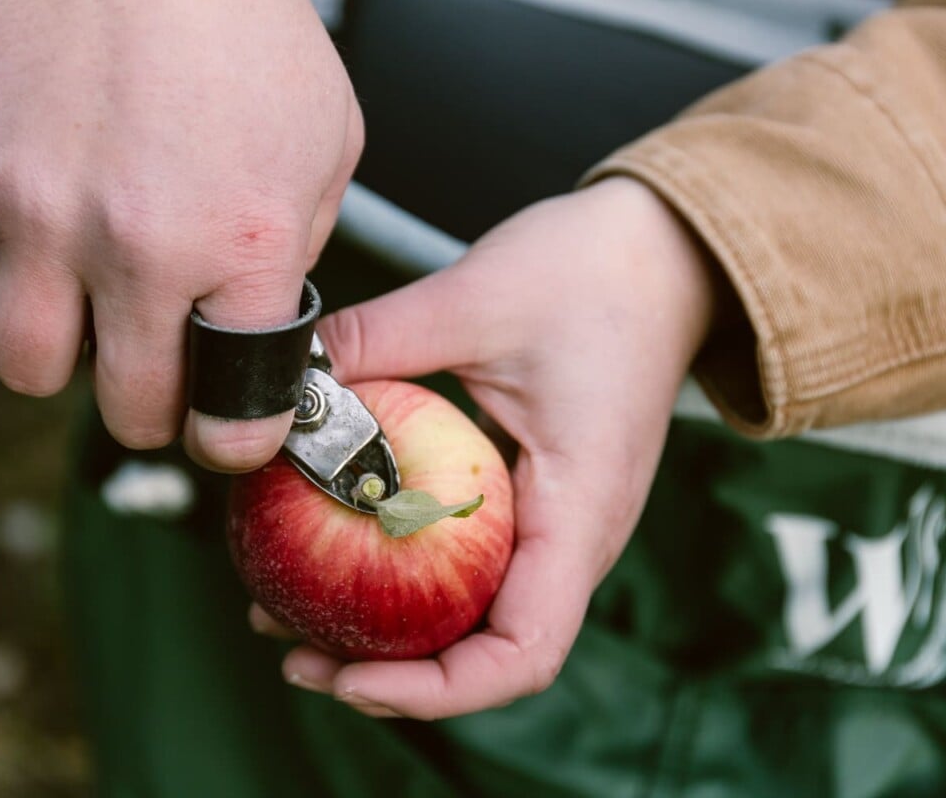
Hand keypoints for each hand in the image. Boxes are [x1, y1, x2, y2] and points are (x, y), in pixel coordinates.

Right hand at [0, 0, 362, 469]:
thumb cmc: (241, 21)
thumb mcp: (326, 139)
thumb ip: (295, 243)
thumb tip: (261, 312)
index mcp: (242, 245)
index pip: (233, 412)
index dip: (231, 438)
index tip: (223, 431)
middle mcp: (138, 247)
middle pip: (128, 408)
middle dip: (149, 408)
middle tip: (156, 376)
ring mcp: (39, 214)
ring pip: (26, 367)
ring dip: (58, 357)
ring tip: (84, 312)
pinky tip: (20, 232)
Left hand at [251, 177, 717, 717]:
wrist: (663, 254)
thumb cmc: (594, 273)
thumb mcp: (473, 298)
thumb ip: (374, 339)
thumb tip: (282, 380)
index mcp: (579, 512)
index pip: (520, 652)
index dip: (435, 691)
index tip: (348, 677)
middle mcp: (575, 540)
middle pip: (485, 653)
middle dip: (391, 675)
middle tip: (291, 648)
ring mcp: (557, 525)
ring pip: (475, 616)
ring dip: (391, 634)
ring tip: (292, 616)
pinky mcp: (536, 501)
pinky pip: (473, 565)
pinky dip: (405, 577)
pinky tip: (337, 548)